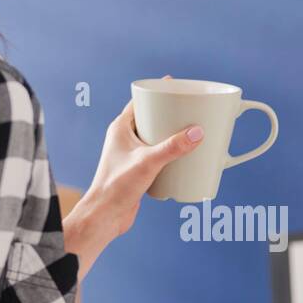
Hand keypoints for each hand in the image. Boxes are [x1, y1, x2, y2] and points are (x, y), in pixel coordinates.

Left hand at [62, 76, 203, 276]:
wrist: (105, 217)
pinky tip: (185, 156)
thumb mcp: (147, 163)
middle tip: (191, 109)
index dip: (157, 93)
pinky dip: (171, 153)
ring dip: (172, 134)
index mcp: (120, 128)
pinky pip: (158, 155)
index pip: (140, 101)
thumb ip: (172, 147)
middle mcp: (124, 139)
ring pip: (155, 138)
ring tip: (193, 131)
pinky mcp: (138, 171)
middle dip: (170, 113)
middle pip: (151, 118)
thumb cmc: (116, 187)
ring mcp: (131, 155)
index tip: (175, 85)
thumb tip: (198, 132)